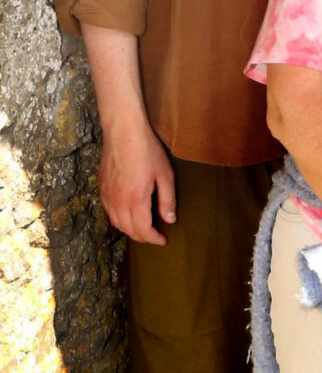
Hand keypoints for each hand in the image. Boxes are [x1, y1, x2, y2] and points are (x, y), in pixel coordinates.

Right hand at [98, 117, 176, 243]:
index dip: (154, 239)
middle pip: (128, 230)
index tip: (163, 240)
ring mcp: (107, 195)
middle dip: (143, 237)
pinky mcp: (101, 189)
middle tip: (155, 235)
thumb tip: (170, 219)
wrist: (123, 131)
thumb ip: (167, 200)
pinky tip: (129, 214)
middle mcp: (118, 201)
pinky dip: (120, 219)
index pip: (143, 230)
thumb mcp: (165, 174)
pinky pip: (109, 212)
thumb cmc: (147, 150)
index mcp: (135, 199)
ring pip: (117, 223)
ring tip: (144, 228)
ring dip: (130, 230)